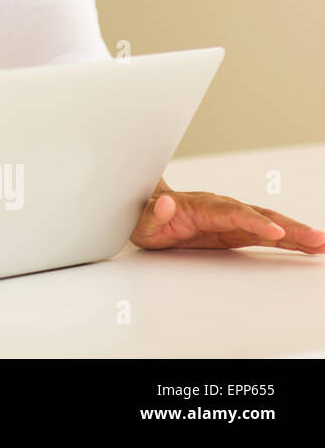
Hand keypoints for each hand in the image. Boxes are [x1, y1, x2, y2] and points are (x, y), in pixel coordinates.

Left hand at [130, 180, 324, 252]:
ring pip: (269, 225)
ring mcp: (232, 220)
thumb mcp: (142, 219)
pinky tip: (310, 246)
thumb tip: (165, 204)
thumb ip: (154, 213)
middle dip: (287, 228)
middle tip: (316, 239)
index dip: (253, 222)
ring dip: (296, 234)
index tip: (273, 232)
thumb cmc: (145, 216)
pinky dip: (288, 239)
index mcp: (200, 206)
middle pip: (259, 217)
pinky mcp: (237, 231)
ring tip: (322, 243)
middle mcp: (221, 209)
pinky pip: (267, 234)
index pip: (231, 213)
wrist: (147, 212)